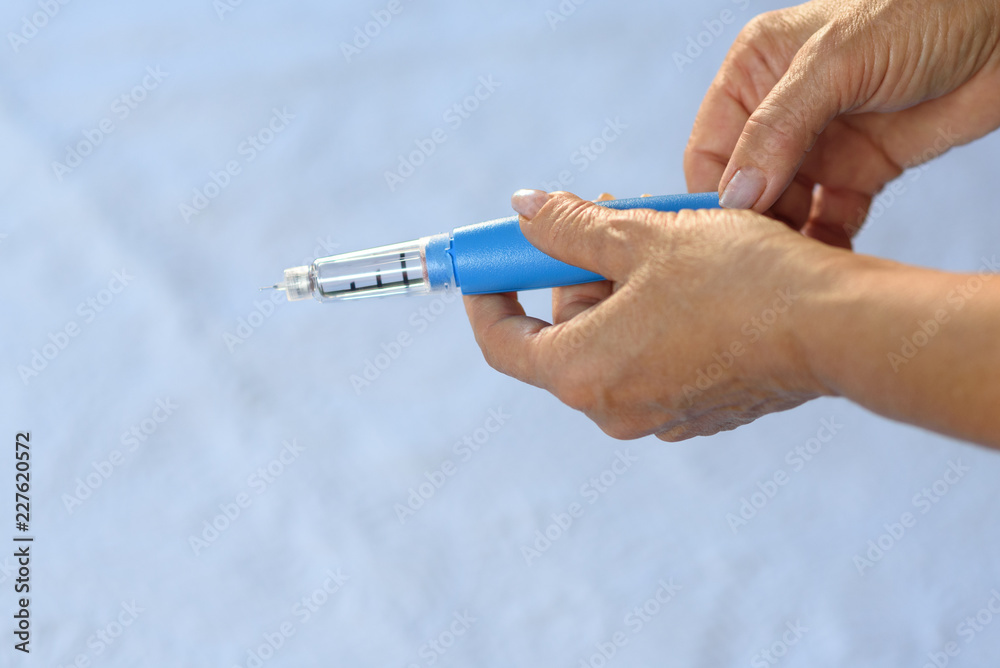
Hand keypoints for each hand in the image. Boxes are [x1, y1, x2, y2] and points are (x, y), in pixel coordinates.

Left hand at [463, 190, 842, 440]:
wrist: (837, 326)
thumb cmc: (738, 280)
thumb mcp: (641, 235)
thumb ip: (569, 226)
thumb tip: (524, 211)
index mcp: (582, 372)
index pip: (503, 341)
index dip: (488, 297)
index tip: (491, 264)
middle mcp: (613, 409)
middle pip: (565, 333)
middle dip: (578, 272)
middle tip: (609, 218)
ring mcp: (659, 415)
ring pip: (614, 340)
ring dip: (623, 287)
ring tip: (665, 238)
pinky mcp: (700, 410)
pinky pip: (655, 357)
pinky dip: (658, 316)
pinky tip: (696, 277)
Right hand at [685, 0, 999, 247]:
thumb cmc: (926, 10)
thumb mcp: (835, 62)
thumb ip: (778, 129)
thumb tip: (736, 195)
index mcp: (754, 73)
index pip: (710, 150)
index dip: (712, 196)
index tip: (724, 238)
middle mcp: (780, 111)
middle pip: (744, 188)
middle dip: (751, 226)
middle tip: (760, 265)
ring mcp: (820, 144)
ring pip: (784, 209)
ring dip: (788, 240)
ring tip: (793, 270)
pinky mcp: (861, 171)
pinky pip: (830, 219)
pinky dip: (827, 243)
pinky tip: (828, 262)